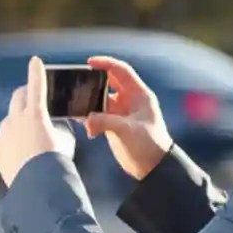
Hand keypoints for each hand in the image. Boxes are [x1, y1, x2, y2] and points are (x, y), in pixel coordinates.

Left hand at [0, 56, 73, 186]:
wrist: (37, 186)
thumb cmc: (56, 162)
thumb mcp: (63, 141)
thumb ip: (55, 128)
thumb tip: (49, 128)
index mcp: (36, 113)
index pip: (37, 85)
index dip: (37, 71)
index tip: (35, 60)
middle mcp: (17, 119)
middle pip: (19, 97)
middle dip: (26, 94)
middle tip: (31, 97)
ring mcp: (4, 133)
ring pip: (11, 120)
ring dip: (19, 122)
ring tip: (30, 138)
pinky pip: (5, 140)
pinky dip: (12, 143)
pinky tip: (21, 156)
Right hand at [83, 56, 172, 179]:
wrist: (154, 168)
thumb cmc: (149, 146)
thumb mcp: (127, 131)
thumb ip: (104, 121)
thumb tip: (86, 120)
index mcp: (139, 95)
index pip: (120, 71)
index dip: (105, 63)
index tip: (89, 63)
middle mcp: (130, 100)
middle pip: (107, 83)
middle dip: (92, 85)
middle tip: (78, 87)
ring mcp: (122, 113)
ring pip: (100, 101)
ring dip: (89, 106)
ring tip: (78, 110)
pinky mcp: (115, 125)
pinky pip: (98, 116)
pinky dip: (90, 119)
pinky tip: (86, 127)